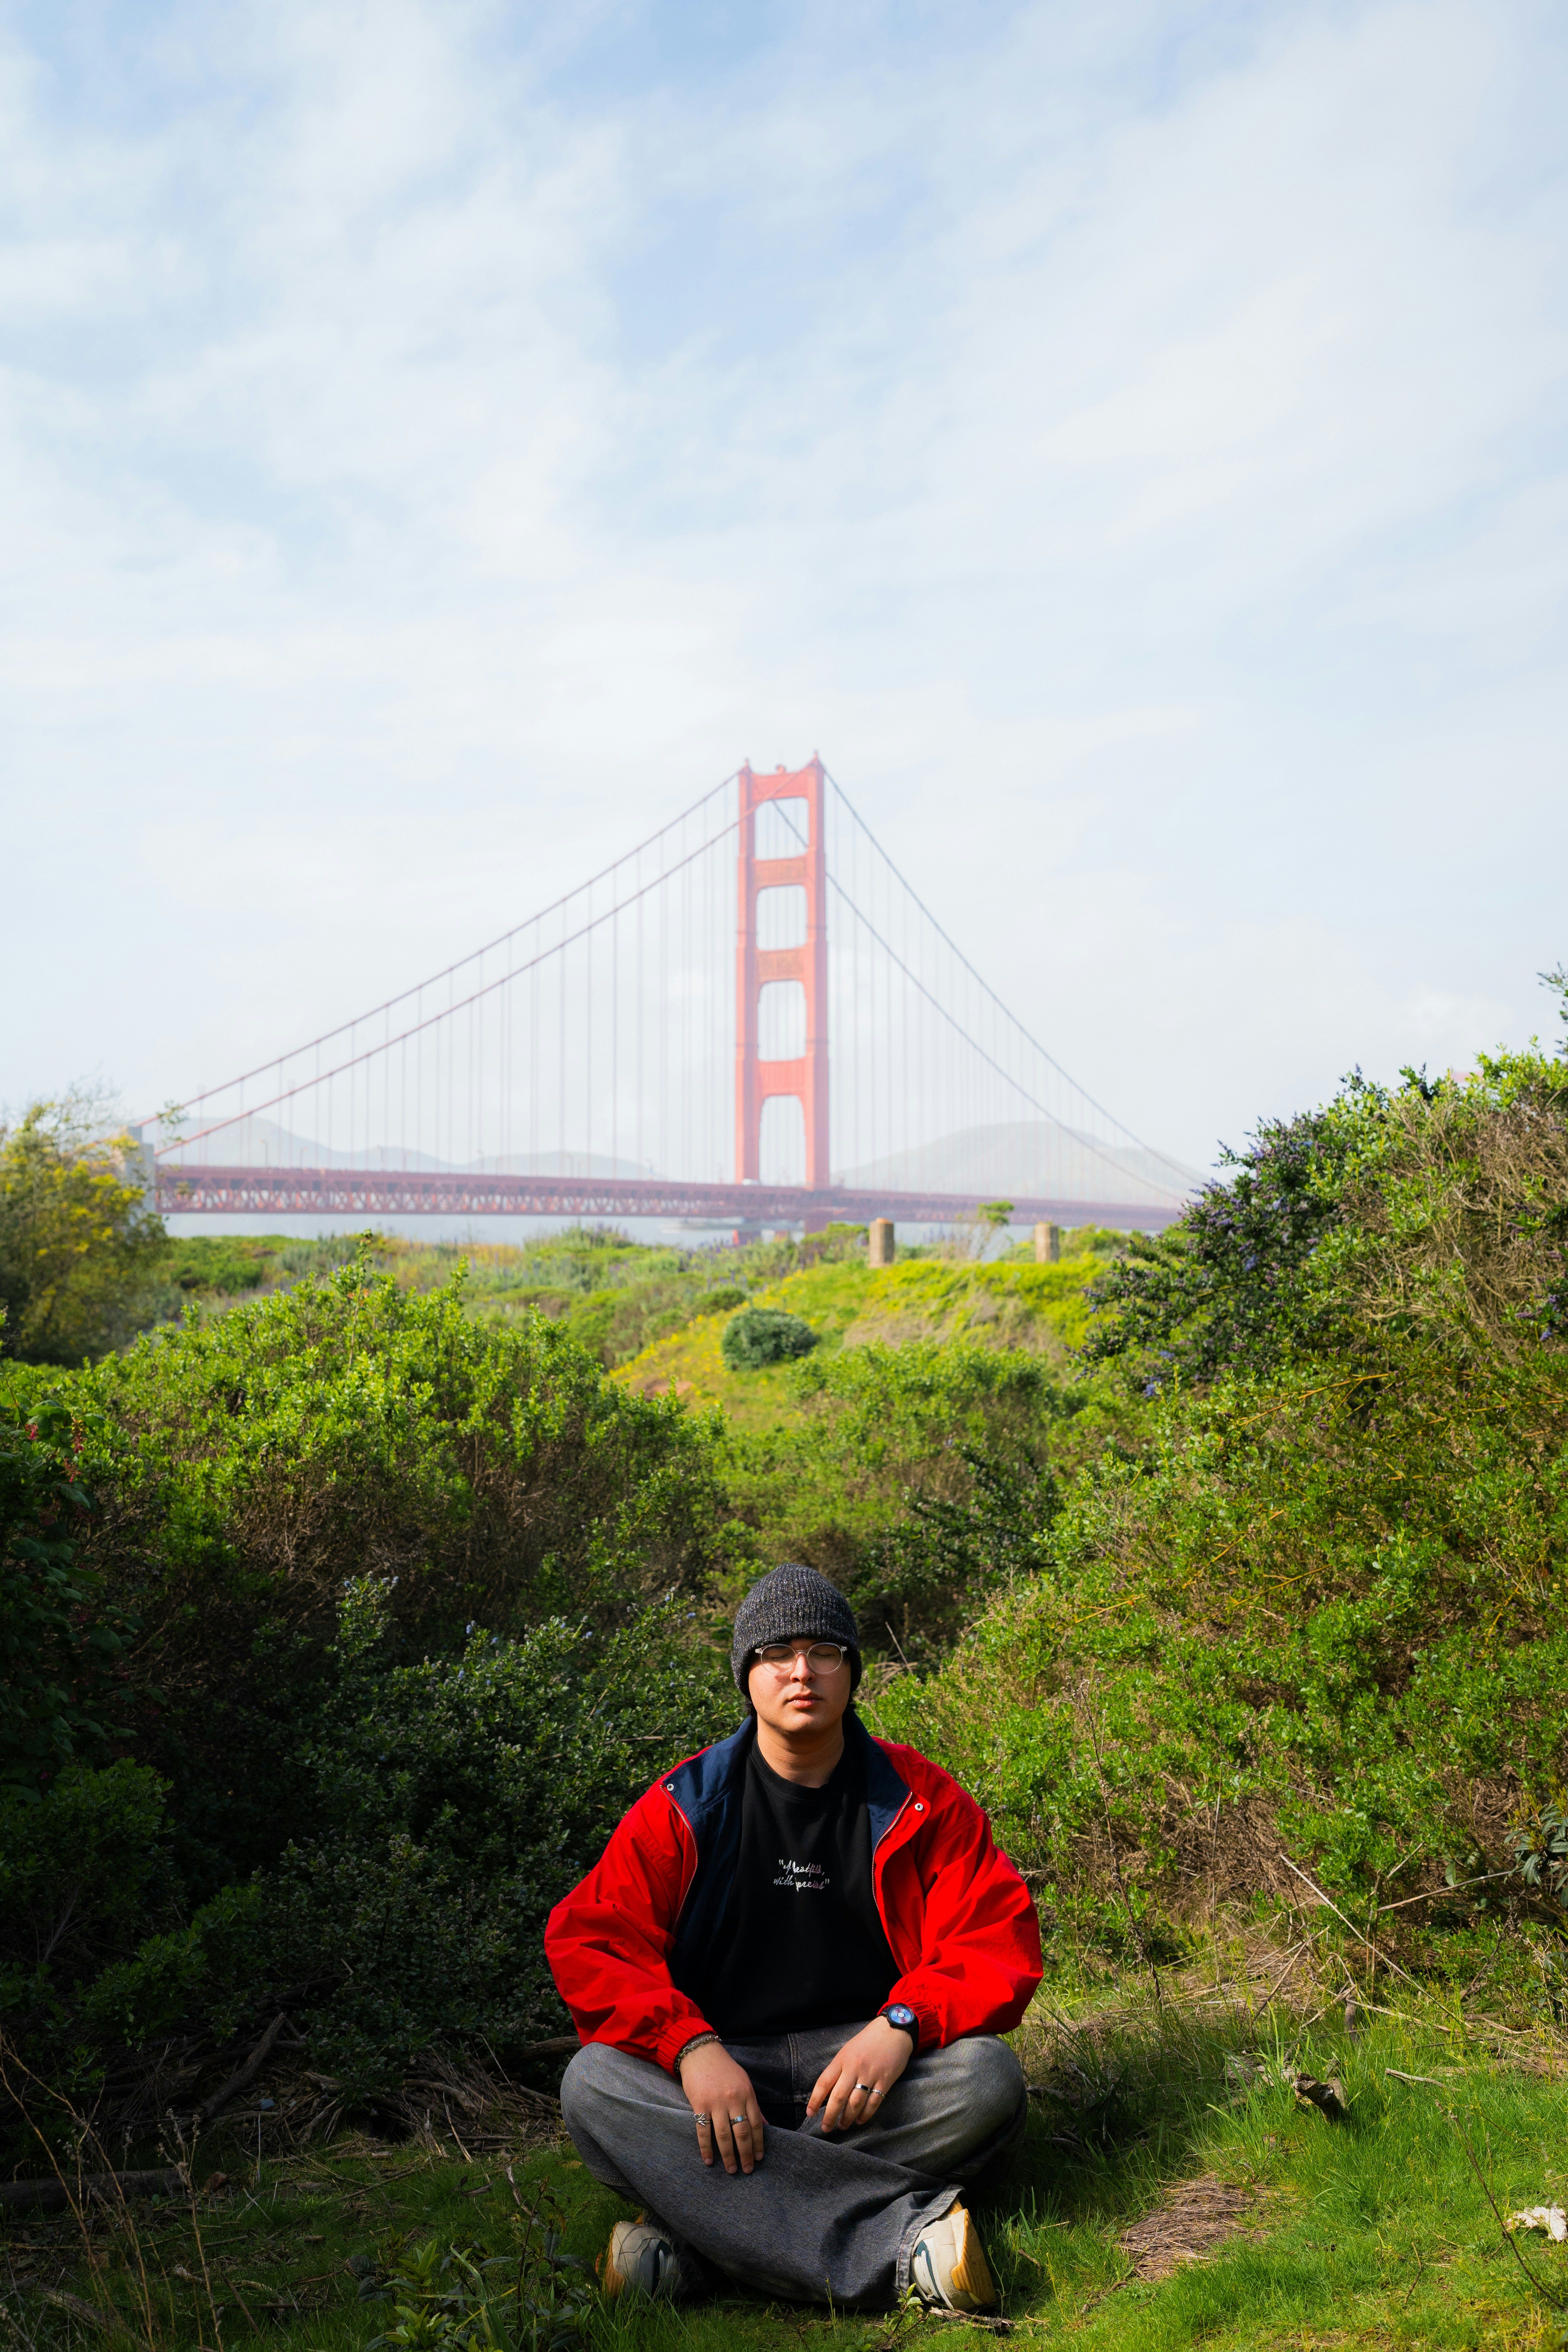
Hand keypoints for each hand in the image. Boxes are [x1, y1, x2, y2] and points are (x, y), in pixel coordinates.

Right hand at [678, 2042, 765, 2174]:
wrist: (701, 2053)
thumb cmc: (725, 2069)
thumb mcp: (744, 2083)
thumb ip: (753, 2105)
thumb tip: (765, 2126)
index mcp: (747, 2094)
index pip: (756, 2124)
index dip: (759, 2143)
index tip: (759, 2159)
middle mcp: (733, 2099)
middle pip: (742, 2133)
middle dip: (746, 2154)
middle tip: (747, 2170)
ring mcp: (716, 2102)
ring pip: (724, 2135)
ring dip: (728, 2156)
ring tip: (731, 2170)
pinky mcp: (699, 2104)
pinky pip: (703, 2130)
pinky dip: (706, 2147)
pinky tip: (708, 2160)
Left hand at [806, 2015, 913, 2134]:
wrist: (893, 2031)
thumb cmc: (867, 2042)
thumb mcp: (848, 2051)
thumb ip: (838, 2069)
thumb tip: (827, 2093)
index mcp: (842, 2059)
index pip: (824, 2082)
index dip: (815, 2100)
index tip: (810, 2113)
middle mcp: (854, 2067)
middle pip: (838, 2096)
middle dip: (829, 2116)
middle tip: (825, 2128)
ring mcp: (870, 2074)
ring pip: (855, 2103)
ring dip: (847, 2118)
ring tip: (842, 2126)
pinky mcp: (885, 2081)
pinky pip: (873, 2102)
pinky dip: (865, 2115)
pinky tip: (859, 2120)